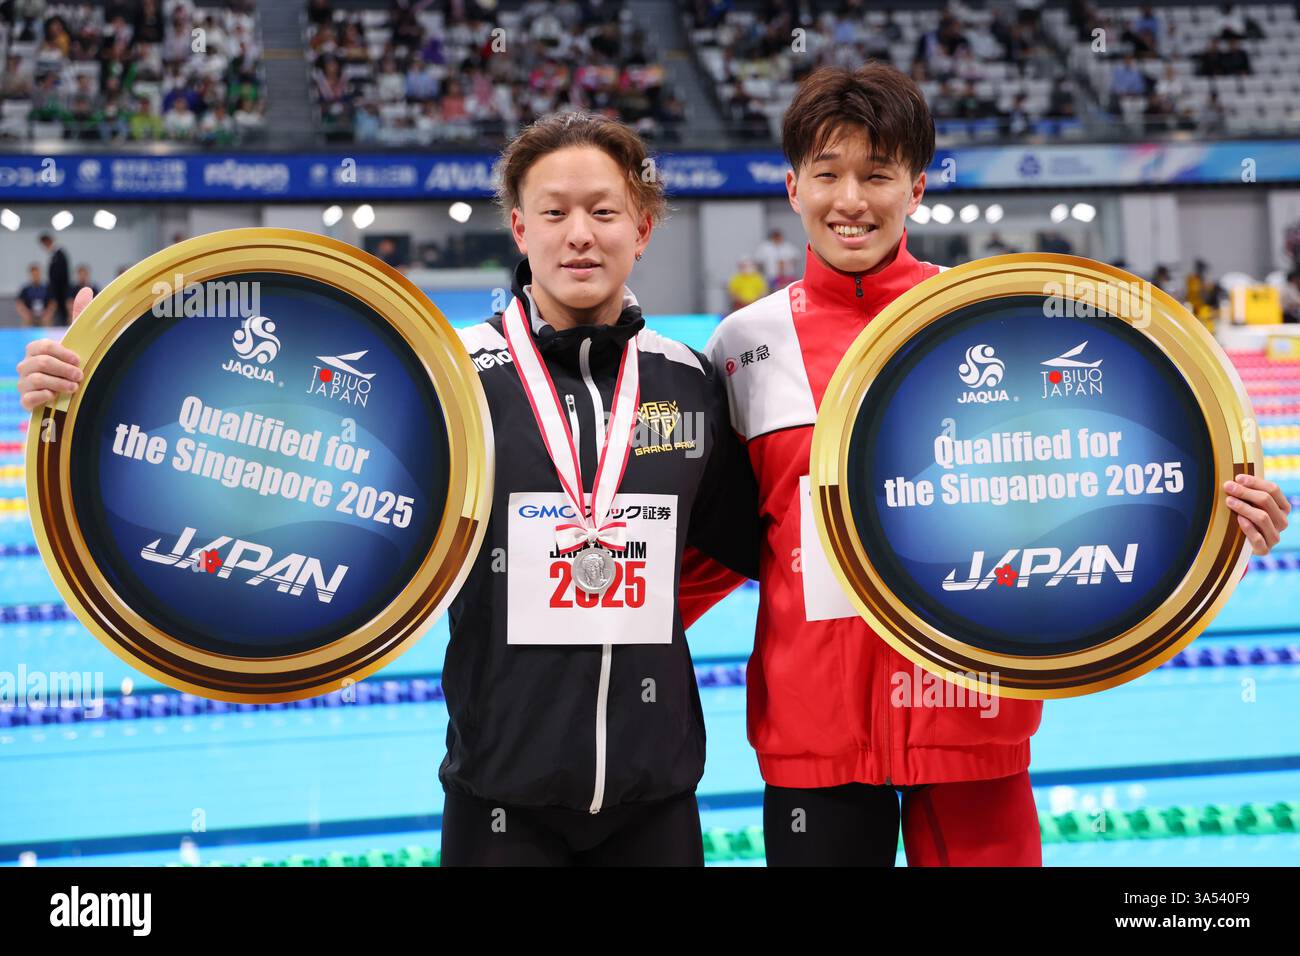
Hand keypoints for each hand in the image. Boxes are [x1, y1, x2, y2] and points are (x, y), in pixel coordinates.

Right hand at [15, 287, 92, 410]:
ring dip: (58, 384)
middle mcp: (26, 365)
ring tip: (74, 388)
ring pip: (36, 380)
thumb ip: (80, 318)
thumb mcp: (78, 343)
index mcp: (36, 350)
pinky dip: (43, 397)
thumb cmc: (72, 367)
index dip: (62, 353)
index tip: (78, 360)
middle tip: (80, 376)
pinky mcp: (25, 401)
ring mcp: (23, 383)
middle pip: (40, 363)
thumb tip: (86, 290)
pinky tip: (55, 398)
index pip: (44, 346)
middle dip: (63, 370)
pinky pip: (28, 398)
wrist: (69, 397)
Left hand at [1223, 473, 1290, 554]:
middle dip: (1245, 492)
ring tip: (1228, 500)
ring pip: (1262, 517)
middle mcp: (1282, 521)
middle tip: (1228, 486)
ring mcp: (1275, 536)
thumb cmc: (1246, 518)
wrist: (1243, 545)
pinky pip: (1258, 538)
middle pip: (1266, 501)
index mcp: (1283, 507)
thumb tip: (1235, 477)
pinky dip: (1248, 527)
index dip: (1255, 482)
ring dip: (1244, 507)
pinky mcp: (1265, 549)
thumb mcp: (1251, 504)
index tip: (1237, 478)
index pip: (1273, 490)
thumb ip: (1249, 492)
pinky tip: (1238, 519)